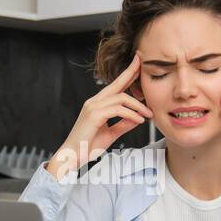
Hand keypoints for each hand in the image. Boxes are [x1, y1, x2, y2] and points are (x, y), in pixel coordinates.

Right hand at [47, 53, 153, 178]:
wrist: (72, 156)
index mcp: (97, 104)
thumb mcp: (110, 134)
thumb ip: (123, 124)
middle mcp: (94, 102)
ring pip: (121, 98)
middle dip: (131, 72)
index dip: (127, 74)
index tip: (138, 66)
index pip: (115, 86)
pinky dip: (131, 114)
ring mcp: (93, 107)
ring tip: (148, 114)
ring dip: (138, 105)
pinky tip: (139, 120)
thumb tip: (138, 118)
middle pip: (117, 83)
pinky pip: (118, 110)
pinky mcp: (94, 115)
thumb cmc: (88, 146)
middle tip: (143, 64)